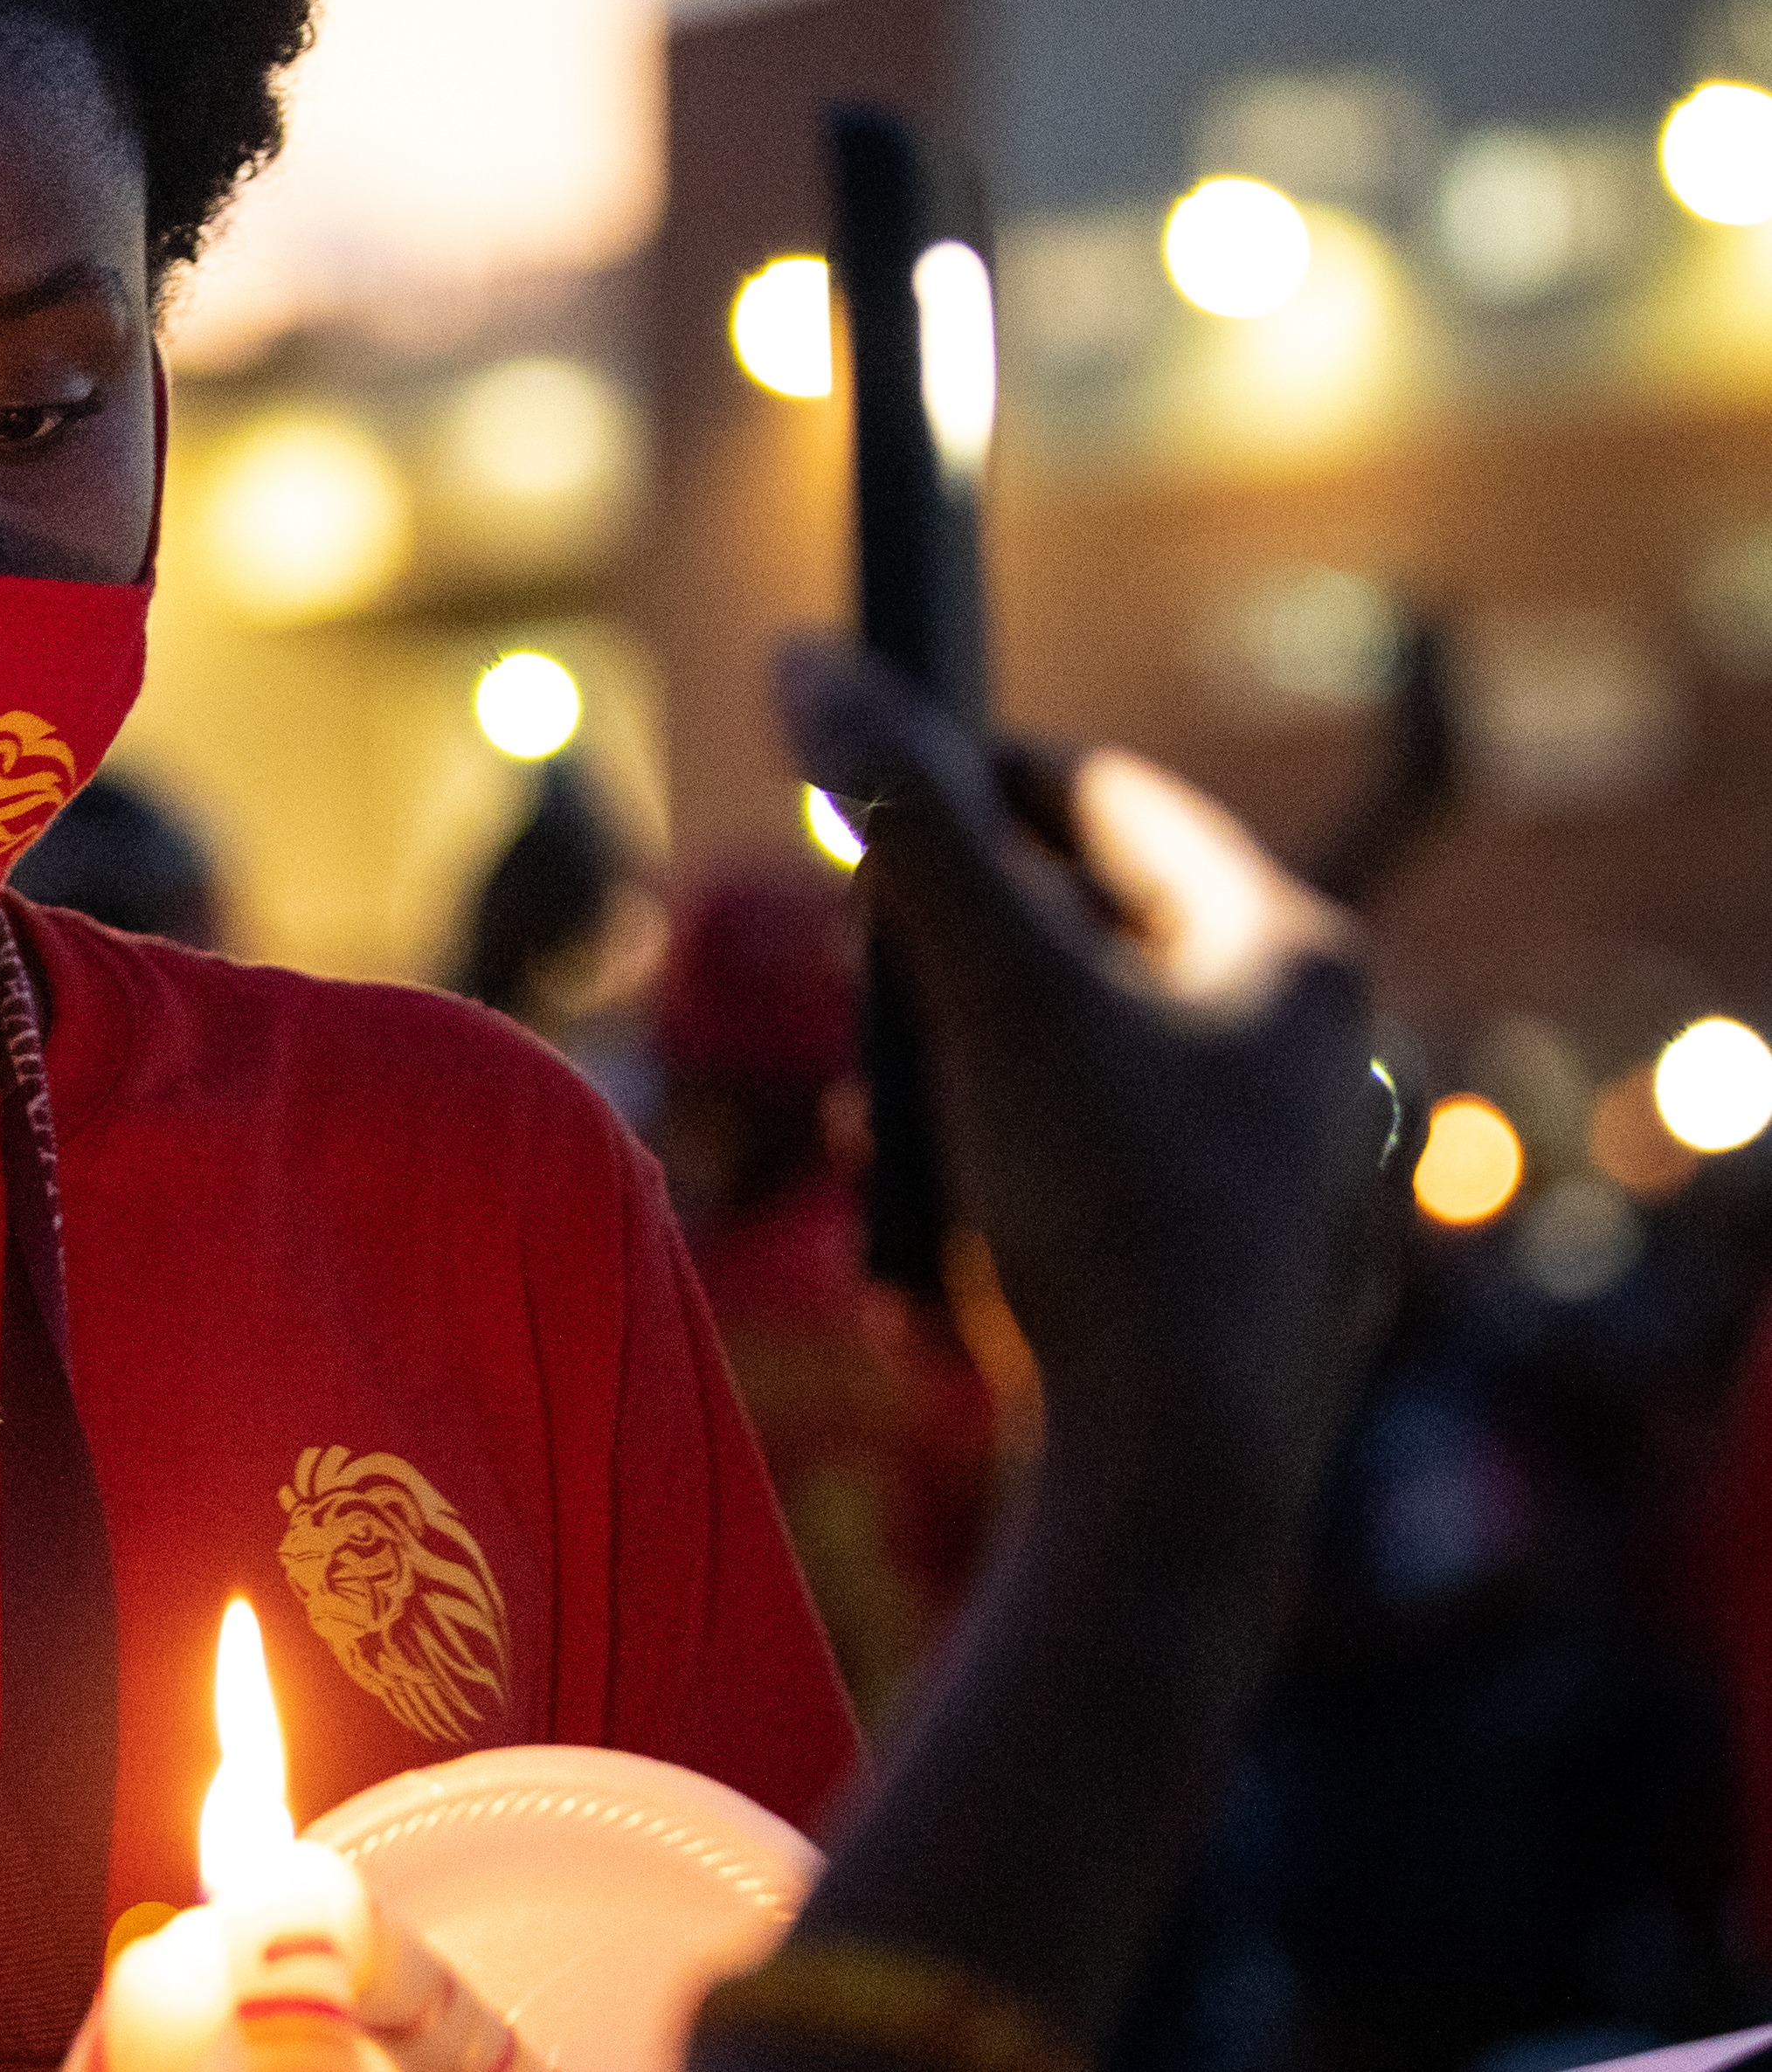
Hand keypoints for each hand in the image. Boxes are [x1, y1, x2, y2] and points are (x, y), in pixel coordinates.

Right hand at [776, 640, 1393, 1505]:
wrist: (1183, 1475)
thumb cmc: (1113, 1214)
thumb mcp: (990, 989)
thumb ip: (903, 815)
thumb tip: (809, 652)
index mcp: (1292, 952)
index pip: (1110, 797)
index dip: (972, 770)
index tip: (866, 782)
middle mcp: (1318, 1046)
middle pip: (1099, 924)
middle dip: (956, 935)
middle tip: (858, 953)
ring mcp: (1291, 1162)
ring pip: (1093, 1048)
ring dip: (970, 1054)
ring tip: (887, 1103)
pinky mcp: (1247, 1264)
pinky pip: (1105, 1158)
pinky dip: (1011, 1154)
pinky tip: (935, 1208)